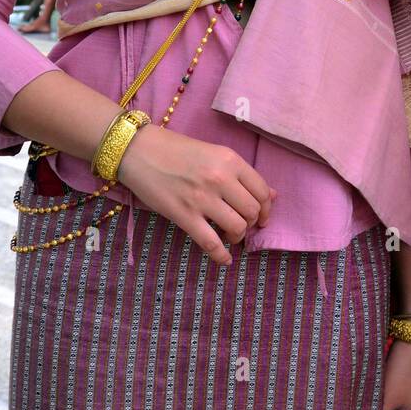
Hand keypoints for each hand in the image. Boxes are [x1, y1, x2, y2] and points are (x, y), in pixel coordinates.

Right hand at [116, 123, 276, 267]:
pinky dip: (221, 256)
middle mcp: (220, 178)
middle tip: (243, 226)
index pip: (261, 190)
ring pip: (236, 228)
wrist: (138, 150)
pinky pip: (211, 243)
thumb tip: (272, 195)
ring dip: (237, 237)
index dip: (265, 209)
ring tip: (229, 236)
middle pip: (251, 211)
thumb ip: (241, 174)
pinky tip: (224, 260)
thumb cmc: (175, 149)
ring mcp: (202, 198)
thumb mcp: (213, 153)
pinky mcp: (183, 215)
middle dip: (251, 224)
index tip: (261, 217)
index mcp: (230, 160)